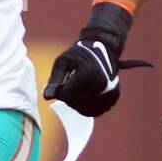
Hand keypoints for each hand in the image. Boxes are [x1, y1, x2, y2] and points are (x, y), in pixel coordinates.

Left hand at [43, 2, 150, 117]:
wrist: (102, 49)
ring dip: (78, 105)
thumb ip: (54, 80)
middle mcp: (101, 83)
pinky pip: (98, 111)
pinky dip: (89, 109)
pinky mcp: (114, 96)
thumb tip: (47, 97)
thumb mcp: (62, 62)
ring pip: (87, 110)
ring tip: (77, 92)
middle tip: (69, 88)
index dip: (60, 94)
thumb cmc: (78, 55)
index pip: (67, 96)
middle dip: (69, 99)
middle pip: (77, 104)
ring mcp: (109, 90)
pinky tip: (85, 99)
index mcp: (87, 73)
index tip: (60, 86)